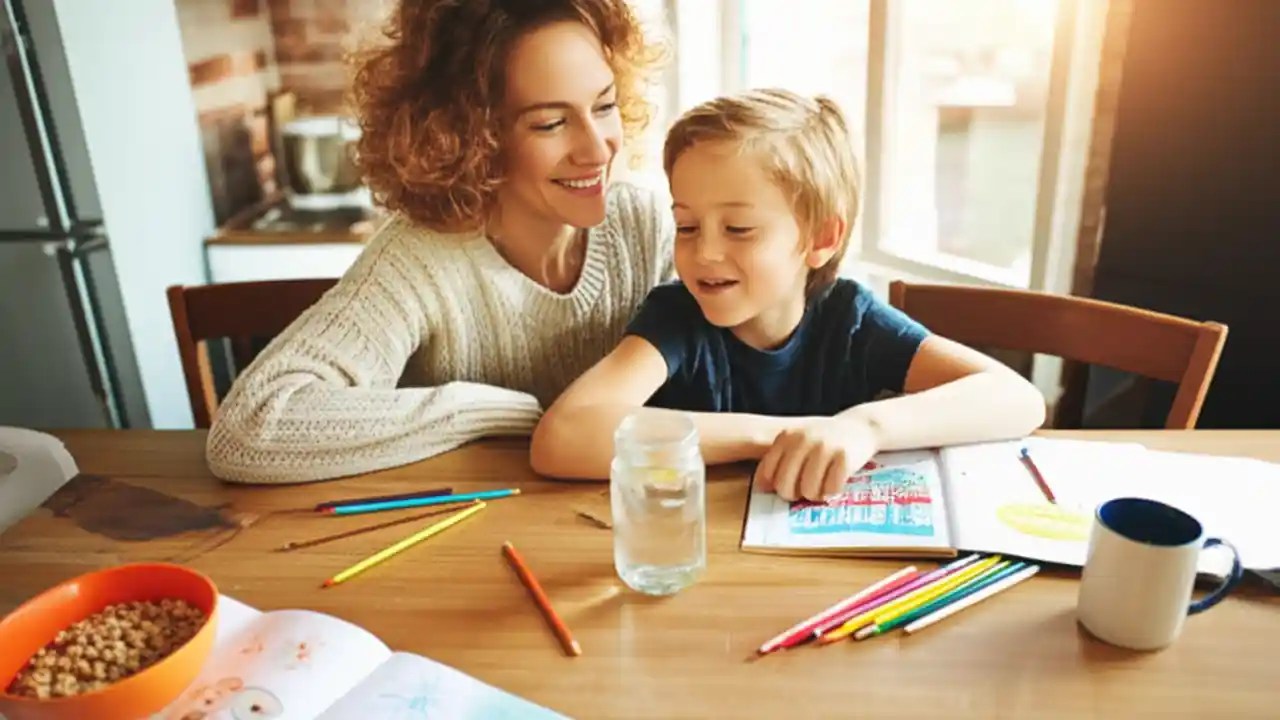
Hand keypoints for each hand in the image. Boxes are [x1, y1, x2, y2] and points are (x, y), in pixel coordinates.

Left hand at [754, 416, 880, 501]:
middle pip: (785, 486)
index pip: (768, 473)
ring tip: (821, 484)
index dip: (775, 486)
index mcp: (787, 436)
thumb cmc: (823, 441)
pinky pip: (831, 489)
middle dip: (794, 494)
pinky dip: (832, 491)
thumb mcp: (797, 444)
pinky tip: (835, 481)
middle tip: (804, 489)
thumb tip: (760, 487)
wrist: (860, 427)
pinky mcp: (844, 457)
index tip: (788, 485)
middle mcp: (803, 440)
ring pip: (808, 491)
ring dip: (815, 494)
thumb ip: (777, 461)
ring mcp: (824, 448)